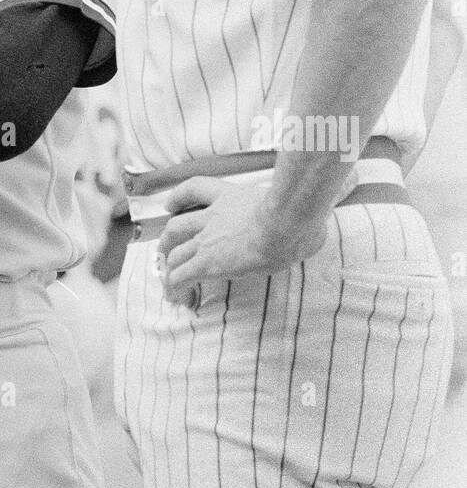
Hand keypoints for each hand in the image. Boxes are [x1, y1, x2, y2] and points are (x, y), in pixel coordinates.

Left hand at [157, 176, 327, 305]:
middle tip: (165, 251)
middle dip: (167, 239)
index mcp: (231, 196)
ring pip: (175, 252)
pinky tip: (178, 298)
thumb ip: (298, 210)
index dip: (178, 197)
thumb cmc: (299, 213)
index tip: (170, 205)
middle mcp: (214, 215)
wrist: (285, 221)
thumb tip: (322, 219)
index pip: (196, 188)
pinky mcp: (208, 263)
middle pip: (177, 225)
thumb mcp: (294, 203)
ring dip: (169, 267)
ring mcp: (208, 239)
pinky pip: (181, 277)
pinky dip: (175, 288)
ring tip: (169, 280)